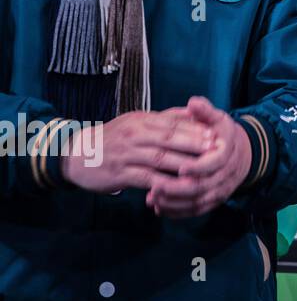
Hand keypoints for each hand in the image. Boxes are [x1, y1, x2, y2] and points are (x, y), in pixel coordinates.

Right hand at [61, 108, 213, 194]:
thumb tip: (193, 111)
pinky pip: (145, 179)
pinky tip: (178, 188)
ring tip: (204, 171)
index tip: (216, 135)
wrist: (76, 154)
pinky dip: (162, 184)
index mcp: (142, 120)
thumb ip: (164, 118)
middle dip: (195, 145)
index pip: (173, 123)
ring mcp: (127, 154)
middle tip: (216, 152)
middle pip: (170, 139)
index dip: (195, 129)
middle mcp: (135, 135)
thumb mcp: (137, 122)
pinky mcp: (120, 173)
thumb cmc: (114, 138)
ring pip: (160, 159)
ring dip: (183, 165)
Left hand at [145, 96, 251, 218]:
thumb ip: (204, 111)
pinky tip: (158, 207)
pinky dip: (176, 211)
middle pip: (201, 186)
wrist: (239, 154)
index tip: (179, 167)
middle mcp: (224, 175)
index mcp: (226, 154)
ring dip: (173, 202)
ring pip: (196, 202)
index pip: (214, 164)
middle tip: (154, 186)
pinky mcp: (211, 201)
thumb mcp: (217, 119)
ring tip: (151, 197)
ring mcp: (218, 191)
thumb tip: (193, 102)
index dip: (197, 167)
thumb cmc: (222, 134)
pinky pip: (194, 211)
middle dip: (177, 188)